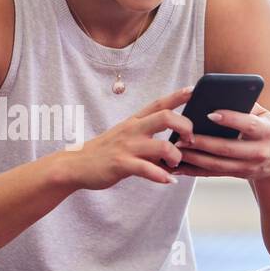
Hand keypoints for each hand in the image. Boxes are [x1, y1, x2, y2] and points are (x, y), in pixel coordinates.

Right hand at [65, 85, 196, 189]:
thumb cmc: (105, 152)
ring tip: (175, 165)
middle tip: (190, 140)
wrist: (76, 165)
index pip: (159, 103)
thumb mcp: (125, 137)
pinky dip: (162, 176)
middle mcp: (132, 130)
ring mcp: (127, 147)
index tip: (193, 89)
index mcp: (134, 121)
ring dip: (176, 156)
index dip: (178, 95)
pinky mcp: (121, 164)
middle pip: (166, 117)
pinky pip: (147, 169)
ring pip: (162, 146)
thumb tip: (173, 144)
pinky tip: (168, 180)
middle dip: (185, 127)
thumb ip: (147, 137)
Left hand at [170, 102, 269, 181]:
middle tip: (183, 136)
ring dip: (195, 158)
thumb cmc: (265, 129)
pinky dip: (195, 171)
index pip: (248, 124)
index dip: (230, 119)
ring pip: (218, 164)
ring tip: (177, 149)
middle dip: (203, 143)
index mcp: (267, 131)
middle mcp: (260, 151)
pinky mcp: (238, 175)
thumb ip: (246, 103)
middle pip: (227, 148)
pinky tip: (179, 166)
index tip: (209, 114)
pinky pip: (214, 174)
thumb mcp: (264, 115)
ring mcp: (249, 166)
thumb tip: (221, 92)